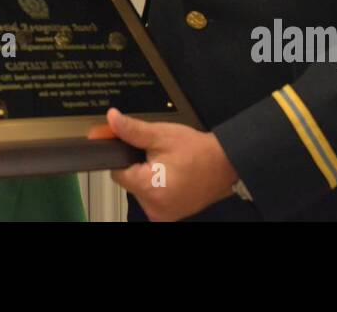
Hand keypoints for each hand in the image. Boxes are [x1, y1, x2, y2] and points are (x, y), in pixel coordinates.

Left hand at [105, 108, 237, 221]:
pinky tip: (169, 176)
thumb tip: (112, 120)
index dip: (121, 155)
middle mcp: (155, 208)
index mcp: (151, 188)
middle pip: (128, 181)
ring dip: (146, 176)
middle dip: (136, 165)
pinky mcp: (168, 216)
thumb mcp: (161, 135)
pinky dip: (156, 185)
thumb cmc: (198, 151)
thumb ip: (132, 130)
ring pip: (139, 189)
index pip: (117, 172)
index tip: (126, 144)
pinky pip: (151, 197)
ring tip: (166, 164)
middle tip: (155, 153)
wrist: (224, 164)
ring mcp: (162, 215)